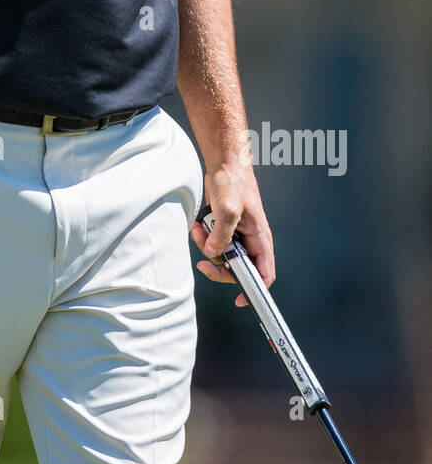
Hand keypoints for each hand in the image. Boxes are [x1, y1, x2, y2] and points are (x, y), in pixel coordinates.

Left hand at [189, 168, 274, 307]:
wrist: (224, 164)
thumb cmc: (234, 182)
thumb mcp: (228, 209)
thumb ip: (222, 235)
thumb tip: (215, 253)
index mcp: (260, 238)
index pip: (265, 273)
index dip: (255, 290)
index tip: (239, 299)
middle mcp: (251, 240)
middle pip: (237, 268)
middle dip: (218, 265)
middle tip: (204, 262)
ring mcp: (238, 234)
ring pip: (222, 254)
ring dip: (207, 246)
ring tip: (200, 230)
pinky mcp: (225, 228)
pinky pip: (214, 242)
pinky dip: (204, 236)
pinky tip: (199, 224)